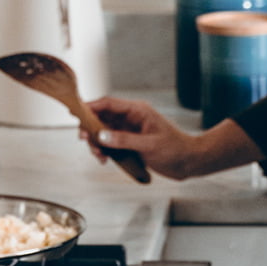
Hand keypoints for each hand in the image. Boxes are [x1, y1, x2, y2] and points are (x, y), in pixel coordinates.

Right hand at [83, 96, 202, 180]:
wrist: (189, 162)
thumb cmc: (175, 149)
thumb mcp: (149, 145)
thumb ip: (124, 140)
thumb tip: (102, 136)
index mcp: (137, 111)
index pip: (108, 103)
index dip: (91, 107)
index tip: (77, 114)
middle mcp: (131, 119)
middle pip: (102, 118)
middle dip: (91, 129)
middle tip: (85, 139)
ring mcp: (129, 131)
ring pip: (104, 132)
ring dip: (97, 143)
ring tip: (99, 155)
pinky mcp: (130, 143)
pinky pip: (110, 144)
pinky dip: (104, 151)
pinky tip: (105, 159)